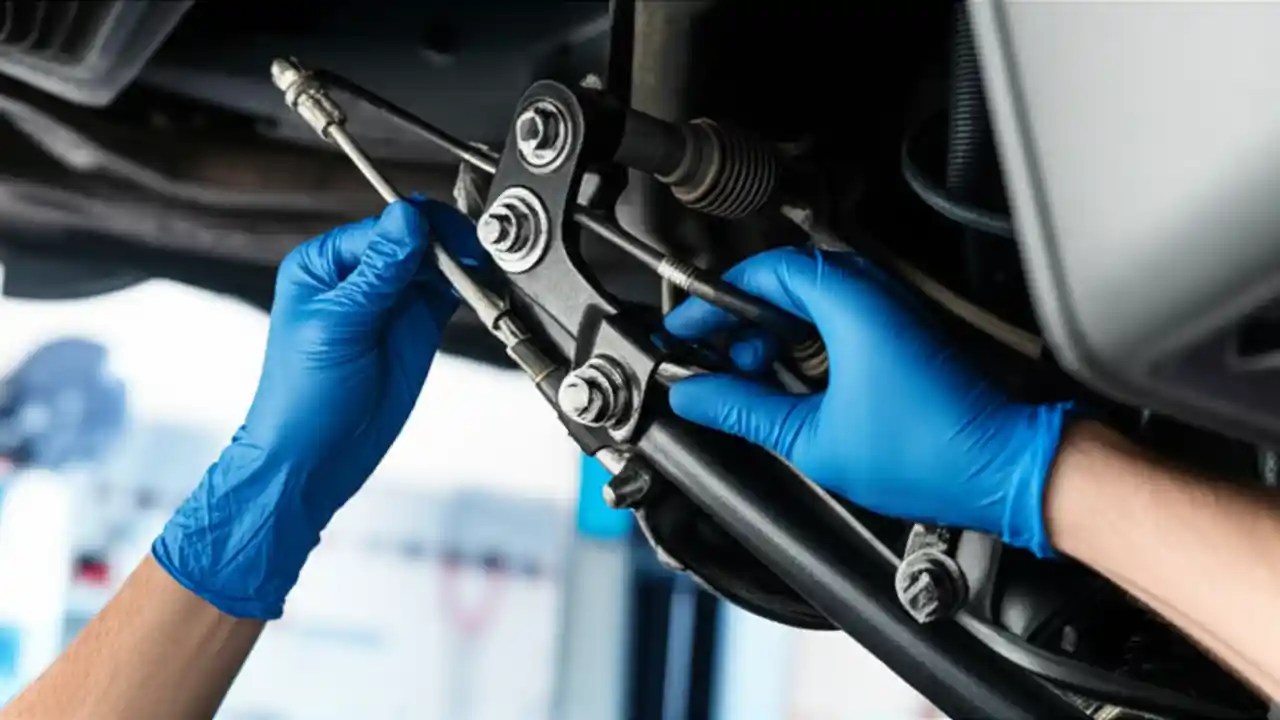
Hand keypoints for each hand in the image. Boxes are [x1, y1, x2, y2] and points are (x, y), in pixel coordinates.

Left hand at [153, 199, 482, 617]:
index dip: (423, 230)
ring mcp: (391, 299)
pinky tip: (482, 290)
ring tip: (484, 276)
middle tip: (476, 260)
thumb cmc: (305, 397)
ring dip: (463, 263)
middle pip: (416, 236)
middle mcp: (359, 274)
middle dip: (448, 242)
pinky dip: (469, 288)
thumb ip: (379, 272)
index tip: (453, 246)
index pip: (385, 226)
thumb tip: (407, 216)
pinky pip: (448, 291)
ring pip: (436, 261)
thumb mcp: (341, 326)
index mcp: (325, 263)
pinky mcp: (416, 325)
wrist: (316, 458)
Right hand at [664, 247, 1070, 556]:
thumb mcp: (811, 437)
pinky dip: (799, 343)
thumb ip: (743, 410)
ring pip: (803, 302)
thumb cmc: (927, 452)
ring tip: (745, 379)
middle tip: (710, 363)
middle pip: (779, 284)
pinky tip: (785, 382)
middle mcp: (870, 293)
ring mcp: (885, 309)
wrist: (999, 467)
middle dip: (736, 323)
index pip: (760, 275)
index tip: (684, 332)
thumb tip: (696, 396)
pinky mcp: (895, 332)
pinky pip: (831, 319)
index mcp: (848, 303)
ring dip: (767, 334)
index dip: (712, 303)